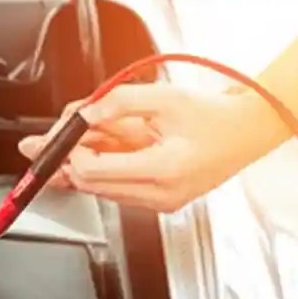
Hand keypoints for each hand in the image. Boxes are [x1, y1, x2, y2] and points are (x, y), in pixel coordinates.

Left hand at [17, 83, 282, 211]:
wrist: (247, 132)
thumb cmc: (215, 115)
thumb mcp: (165, 97)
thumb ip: (119, 102)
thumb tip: (83, 112)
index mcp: (164, 169)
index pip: (94, 171)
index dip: (69, 151)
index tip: (63, 130)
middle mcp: (161, 194)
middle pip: (91, 184)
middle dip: (68, 158)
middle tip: (50, 135)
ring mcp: (159, 202)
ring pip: (100, 188)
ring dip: (84, 161)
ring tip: (82, 132)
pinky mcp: (158, 201)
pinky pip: (116, 187)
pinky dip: (102, 166)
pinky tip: (100, 145)